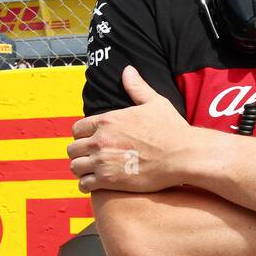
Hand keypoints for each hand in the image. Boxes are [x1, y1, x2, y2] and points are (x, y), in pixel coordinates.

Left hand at [68, 66, 197, 192]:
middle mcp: (100, 140)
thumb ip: (137, 88)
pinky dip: (87, 185)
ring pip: (75, 167)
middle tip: (91, 158)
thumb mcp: (155, 103)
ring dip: (82, 169)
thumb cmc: (172, 129)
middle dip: (80, 153)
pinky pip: (84, 184)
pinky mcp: (109, 180)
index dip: (82, 135)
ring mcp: (102, 161)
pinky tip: (97, 184)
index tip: (91, 141)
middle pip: (72, 149)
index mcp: (108, 121)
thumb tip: (127, 70)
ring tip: (92, 171)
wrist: (183, 155)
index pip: (77, 129)